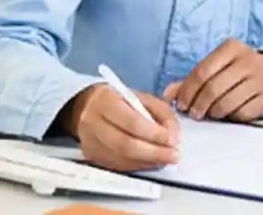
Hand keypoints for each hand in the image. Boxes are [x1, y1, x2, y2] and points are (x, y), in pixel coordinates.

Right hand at [61, 84, 179, 171]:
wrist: (88, 107)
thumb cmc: (120, 101)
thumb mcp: (143, 97)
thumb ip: (162, 113)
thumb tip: (173, 136)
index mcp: (106, 101)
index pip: (132, 122)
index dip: (154, 134)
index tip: (172, 141)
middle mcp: (93, 122)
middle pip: (125, 145)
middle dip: (153, 153)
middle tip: (173, 155)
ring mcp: (90, 141)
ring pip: (121, 159)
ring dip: (148, 162)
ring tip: (165, 159)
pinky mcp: (91, 156)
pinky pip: (117, 165)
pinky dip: (138, 165)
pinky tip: (151, 162)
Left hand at [163, 39, 262, 121]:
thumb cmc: (238, 71)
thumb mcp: (217, 67)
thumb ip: (191, 79)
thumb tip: (167, 94)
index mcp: (232, 48)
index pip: (202, 71)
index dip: (187, 91)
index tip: (181, 104)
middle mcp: (247, 61)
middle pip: (213, 88)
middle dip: (199, 105)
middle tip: (194, 113)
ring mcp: (259, 79)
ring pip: (226, 103)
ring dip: (213, 112)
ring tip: (210, 113)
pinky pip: (241, 113)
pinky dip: (231, 116)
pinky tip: (228, 113)